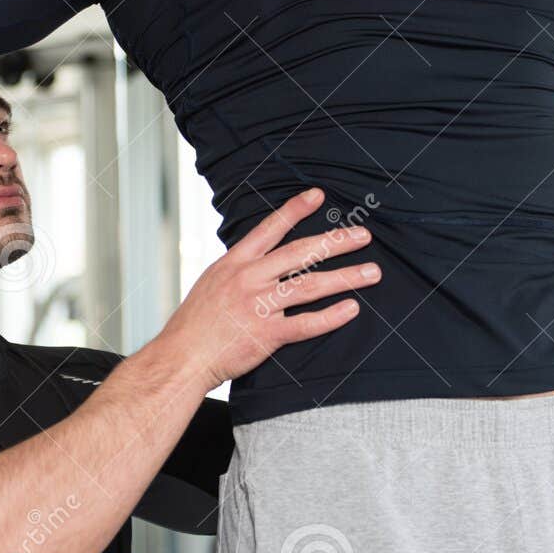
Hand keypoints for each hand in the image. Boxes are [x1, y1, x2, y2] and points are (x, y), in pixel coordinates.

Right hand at [155, 188, 380, 390]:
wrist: (182, 357)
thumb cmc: (194, 324)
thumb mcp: (211, 282)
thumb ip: (238, 269)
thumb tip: (259, 258)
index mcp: (235, 263)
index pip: (270, 228)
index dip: (295, 209)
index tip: (318, 196)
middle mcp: (249, 279)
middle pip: (301, 253)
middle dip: (336, 241)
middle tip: (363, 235)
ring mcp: (259, 306)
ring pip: (310, 285)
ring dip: (345, 276)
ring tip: (371, 272)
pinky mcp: (266, 335)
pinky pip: (306, 323)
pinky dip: (331, 316)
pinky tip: (351, 309)